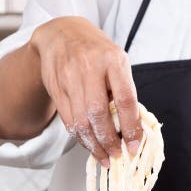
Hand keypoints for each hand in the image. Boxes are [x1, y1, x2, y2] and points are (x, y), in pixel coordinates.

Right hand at [30, 16, 142, 166]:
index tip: (134, 145)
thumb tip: (131, 127)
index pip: (125, 99)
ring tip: (104, 156)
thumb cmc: (95, 51)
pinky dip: (80, 138)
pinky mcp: (56, 90)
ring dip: (94, 145)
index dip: (130, 127)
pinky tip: (89, 145)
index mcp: (113, 60)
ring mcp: (70, 79)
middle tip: (117, 155)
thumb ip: (123, 90)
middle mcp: (90, 68)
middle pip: (99, 114)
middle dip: (109, 140)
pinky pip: (69, 121)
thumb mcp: (116, 61)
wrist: (61, 34)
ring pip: (81, 122)